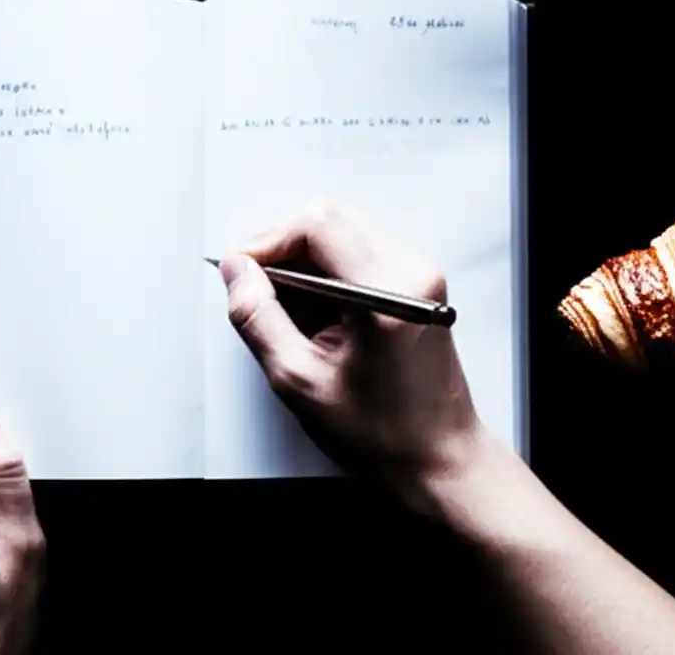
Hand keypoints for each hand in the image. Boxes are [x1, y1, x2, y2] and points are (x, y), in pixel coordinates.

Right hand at [220, 201, 484, 508]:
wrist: (438, 457)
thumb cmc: (383, 433)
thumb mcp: (299, 380)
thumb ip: (258, 318)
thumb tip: (236, 272)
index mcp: (389, 292)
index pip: (316, 225)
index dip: (266, 241)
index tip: (238, 270)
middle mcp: (412, 271)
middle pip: (330, 219)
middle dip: (282, 247)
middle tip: (255, 288)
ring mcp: (419, 274)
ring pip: (342, 232)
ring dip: (303, 262)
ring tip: (288, 312)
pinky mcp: (417, 284)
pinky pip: (359, 253)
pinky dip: (326, 274)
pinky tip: (316, 315)